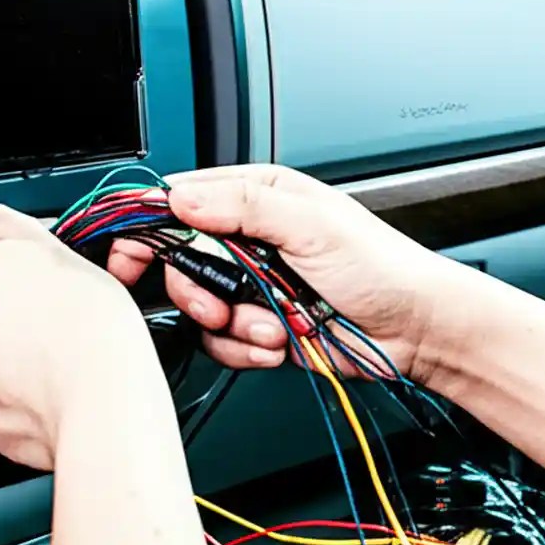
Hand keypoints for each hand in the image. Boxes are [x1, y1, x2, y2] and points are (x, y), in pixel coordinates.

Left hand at [0, 204, 165, 469]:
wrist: (100, 399)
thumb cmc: (86, 324)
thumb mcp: (53, 248)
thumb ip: (0, 225)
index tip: (23, 266)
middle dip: (0, 300)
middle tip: (48, 304)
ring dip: (6, 342)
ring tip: (54, 344)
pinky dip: (13, 384)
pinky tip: (48, 377)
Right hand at [109, 164, 456, 383]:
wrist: (416, 329)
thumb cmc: (382, 266)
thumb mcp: (311, 223)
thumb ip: (242, 206)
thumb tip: (181, 196)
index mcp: (257, 196)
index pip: (180, 202)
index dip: (147, 229)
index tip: (128, 257)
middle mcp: (249, 238)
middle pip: (179, 261)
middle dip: (196, 291)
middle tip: (219, 304)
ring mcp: (252, 283)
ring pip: (198, 307)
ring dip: (232, 325)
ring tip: (272, 324)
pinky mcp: (259, 324)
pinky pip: (221, 341)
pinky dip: (245, 348)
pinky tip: (279, 341)